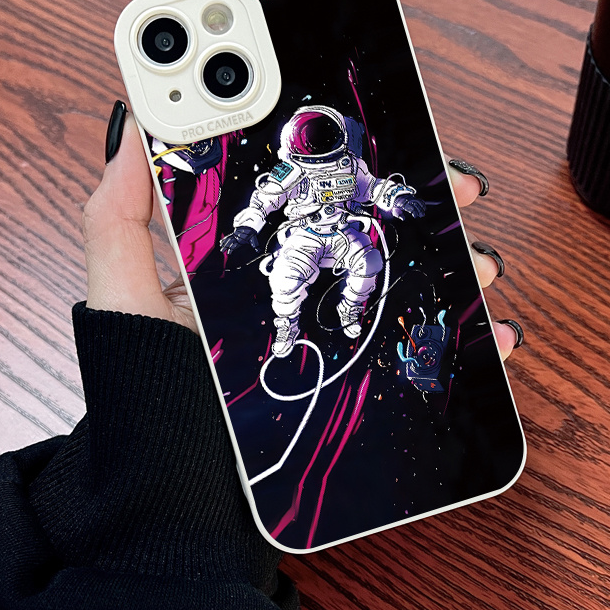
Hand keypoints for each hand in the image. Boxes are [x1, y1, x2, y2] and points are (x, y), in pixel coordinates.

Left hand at [82, 103, 522, 359]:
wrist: (177, 486)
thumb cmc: (147, 386)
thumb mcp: (125, 292)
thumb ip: (120, 214)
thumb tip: (131, 123)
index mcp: (249, 259)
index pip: (304, 193)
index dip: (347, 158)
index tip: (385, 128)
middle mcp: (296, 288)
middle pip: (370, 232)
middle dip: (420, 203)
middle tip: (454, 184)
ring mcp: (327, 333)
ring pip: (404, 281)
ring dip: (451, 261)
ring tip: (479, 257)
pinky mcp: (349, 375)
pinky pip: (413, 346)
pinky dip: (460, 336)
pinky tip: (490, 326)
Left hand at [393, 194, 425, 218]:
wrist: (392, 197)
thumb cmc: (393, 206)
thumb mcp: (393, 210)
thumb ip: (398, 214)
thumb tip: (403, 219)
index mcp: (403, 203)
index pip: (410, 207)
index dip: (414, 212)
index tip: (415, 216)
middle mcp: (407, 199)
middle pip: (416, 204)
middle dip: (420, 210)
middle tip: (422, 215)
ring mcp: (410, 197)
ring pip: (418, 201)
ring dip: (422, 207)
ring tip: (423, 213)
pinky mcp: (412, 197)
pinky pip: (419, 199)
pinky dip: (422, 203)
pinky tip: (424, 208)